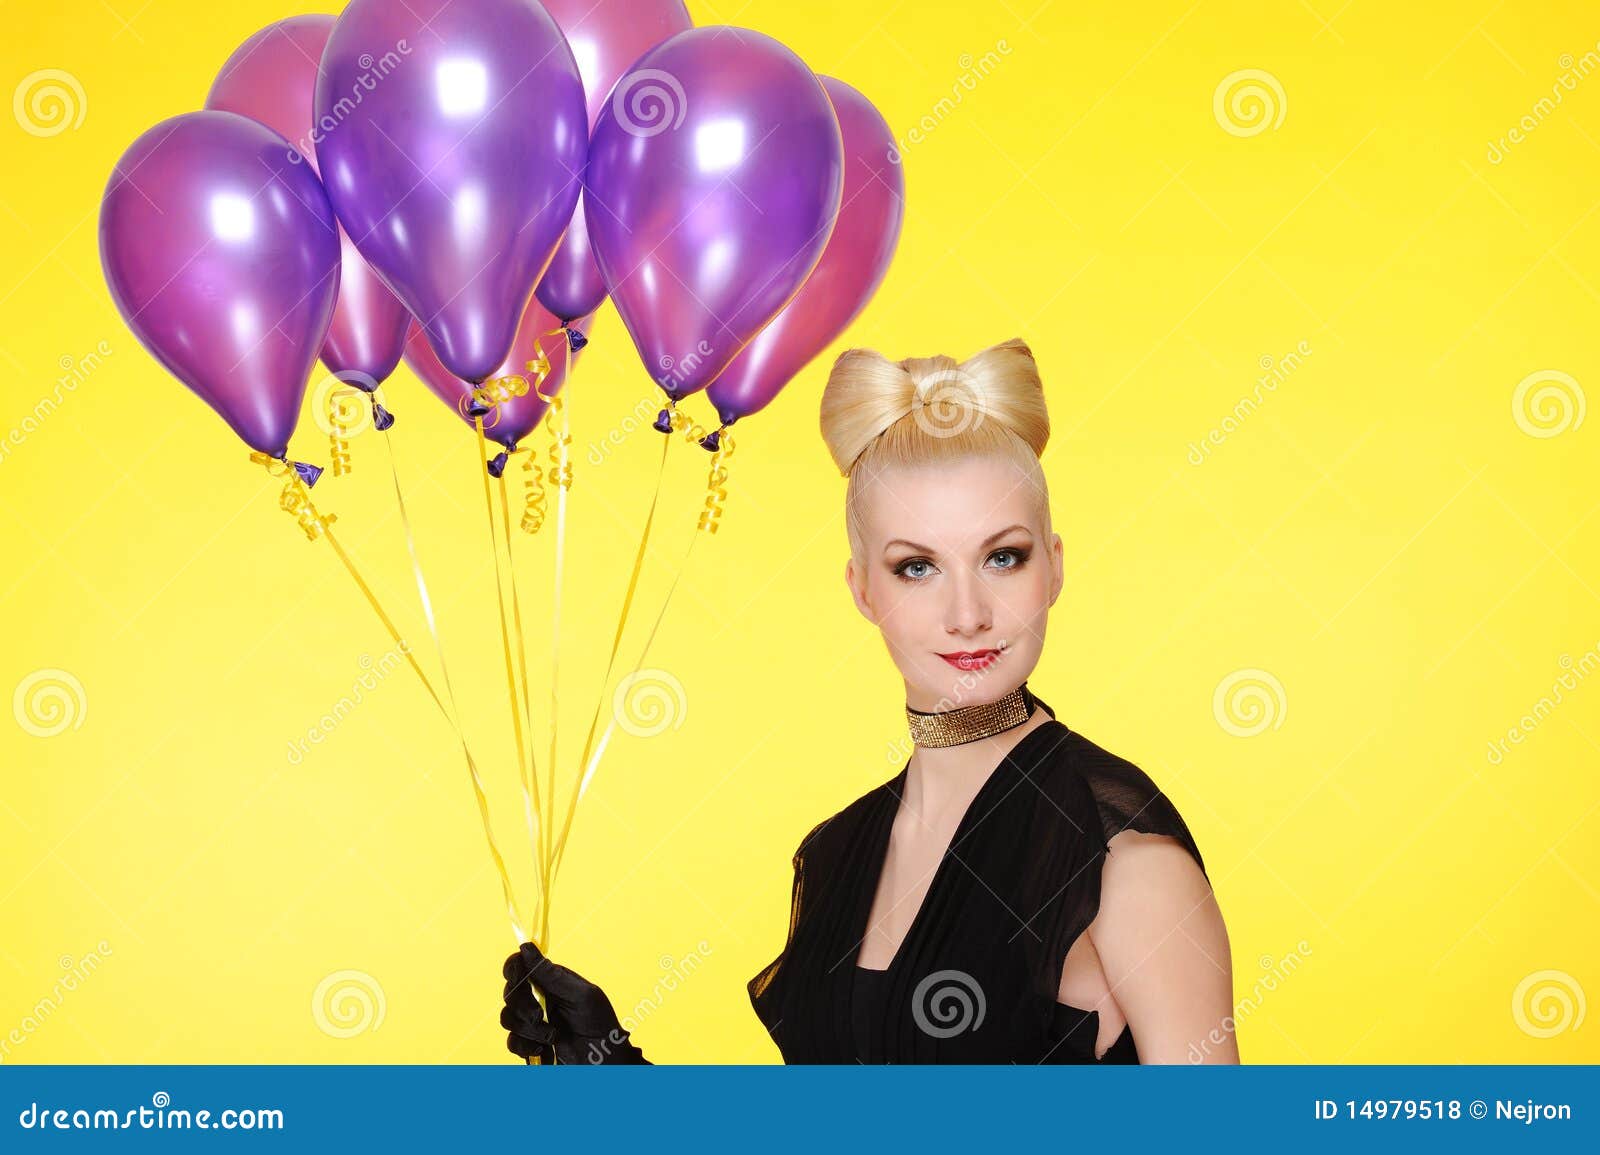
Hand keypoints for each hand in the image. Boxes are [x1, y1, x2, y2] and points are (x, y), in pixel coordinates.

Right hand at [501, 941, 649, 1064]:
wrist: (605, 1061)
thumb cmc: (600, 1023)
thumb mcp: (580, 995)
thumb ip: (551, 975)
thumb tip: (526, 947)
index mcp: (550, 980)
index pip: (520, 965)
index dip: (513, 969)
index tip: (520, 980)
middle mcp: (538, 997)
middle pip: (510, 992)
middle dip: (522, 1005)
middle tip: (539, 1016)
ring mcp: (532, 1021)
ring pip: (507, 1018)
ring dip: (528, 1029)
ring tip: (552, 1037)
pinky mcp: (529, 1042)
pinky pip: (512, 1042)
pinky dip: (524, 1046)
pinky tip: (543, 1051)